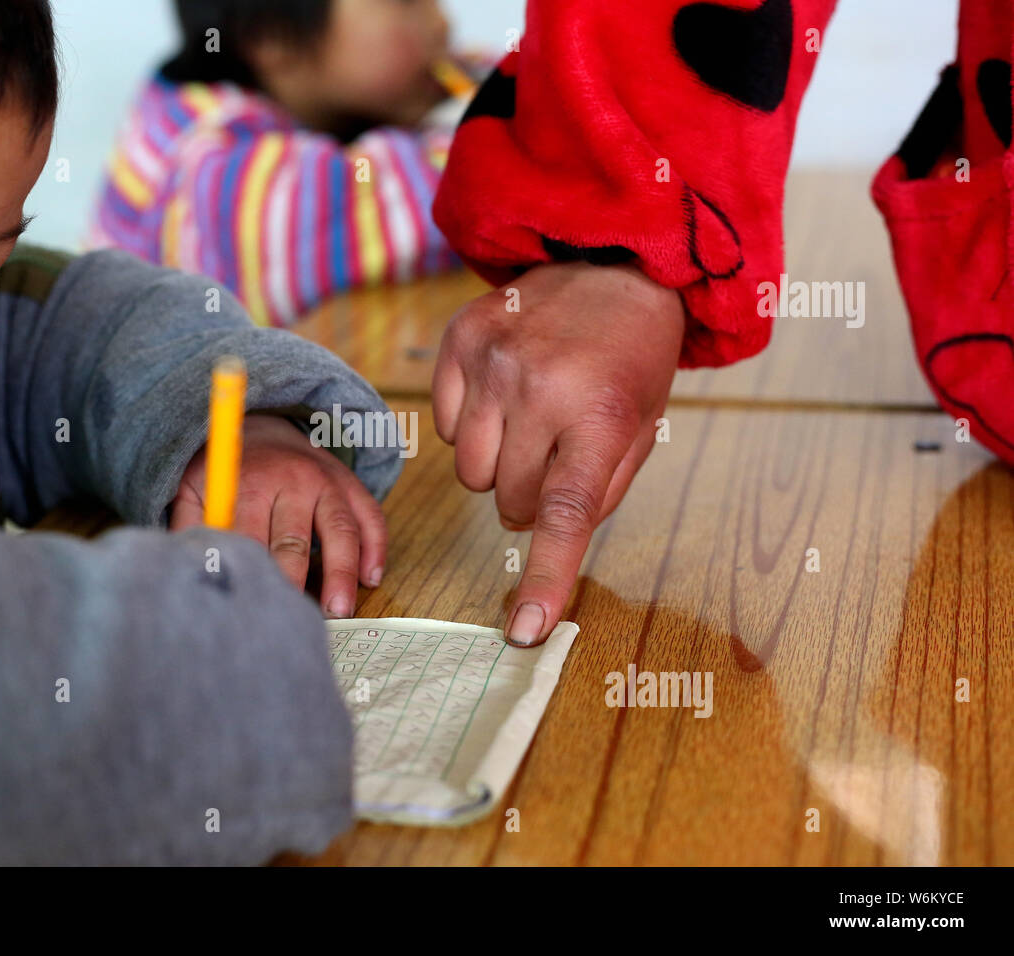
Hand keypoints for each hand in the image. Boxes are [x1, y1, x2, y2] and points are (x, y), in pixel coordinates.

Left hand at [169, 413, 387, 617]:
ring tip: (339, 611)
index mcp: (251, 483)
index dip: (251, 577)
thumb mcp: (195, 487)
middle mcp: (293, 480)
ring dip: (342, 573)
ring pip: (341, 530)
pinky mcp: (349, 484)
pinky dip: (376, 548)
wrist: (262, 424)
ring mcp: (326, 481)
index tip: (249, 610)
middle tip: (292, 621)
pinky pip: (371, 516)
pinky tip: (371, 579)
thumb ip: (191, 525)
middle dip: (294, 584)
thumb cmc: (228, 471)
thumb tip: (189, 569)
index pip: (251, 539)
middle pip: (295, 540)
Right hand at [433, 262, 684, 645]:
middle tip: (554, 456)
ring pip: (469, 470)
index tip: (525, 630)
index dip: (546, 577)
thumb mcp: (641, 429)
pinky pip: (445, 426)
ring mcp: (493, 361)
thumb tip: (544, 540)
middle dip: (529, 495)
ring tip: (527, 422)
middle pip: (507, 500)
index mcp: (598, 415)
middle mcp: (540, 387)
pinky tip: (503, 393)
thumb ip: (599, 491)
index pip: (565, 513)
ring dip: (497, 464)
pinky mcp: (460, 339)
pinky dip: (471, 424)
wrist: (613, 265)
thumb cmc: (631, 360)